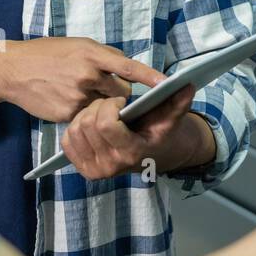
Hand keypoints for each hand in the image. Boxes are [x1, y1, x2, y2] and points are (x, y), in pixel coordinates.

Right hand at [0, 37, 165, 122]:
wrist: (12, 70)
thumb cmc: (46, 54)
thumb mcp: (77, 45)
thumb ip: (102, 57)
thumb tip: (125, 69)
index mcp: (91, 54)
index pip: (129, 68)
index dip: (151, 77)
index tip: (170, 84)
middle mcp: (87, 75)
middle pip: (122, 93)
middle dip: (121, 95)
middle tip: (110, 91)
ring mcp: (77, 96)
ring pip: (104, 107)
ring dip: (101, 103)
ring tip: (80, 91)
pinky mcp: (67, 113)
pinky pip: (86, 116)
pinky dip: (83, 110)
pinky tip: (66, 98)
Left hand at [60, 85, 198, 179]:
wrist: (154, 156)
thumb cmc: (159, 134)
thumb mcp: (170, 119)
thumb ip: (177, 102)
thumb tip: (188, 85)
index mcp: (131, 152)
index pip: (105, 124)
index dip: (110, 105)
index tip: (121, 100)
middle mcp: (110, 166)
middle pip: (87, 124)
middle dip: (97, 106)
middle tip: (111, 104)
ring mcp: (95, 170)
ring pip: (74, 130)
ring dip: (85, 115)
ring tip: (102, 113)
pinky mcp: (84, 169)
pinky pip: (67, 141)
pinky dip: (76, 127)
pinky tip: (92, 125)